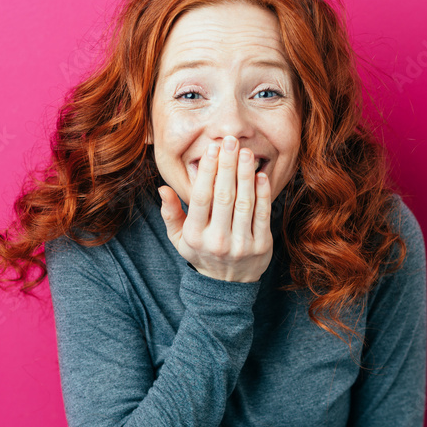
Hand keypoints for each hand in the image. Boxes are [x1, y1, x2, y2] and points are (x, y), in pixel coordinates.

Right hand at [158, 135, 273, 282]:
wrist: (226, 284)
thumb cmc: (201, 252)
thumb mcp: (179, 238)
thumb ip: (170, 213)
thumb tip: (163, 188)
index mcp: (196, 236)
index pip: (201, 198)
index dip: (208, 171)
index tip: (213, 149)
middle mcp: (217, 241)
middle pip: (224, 196)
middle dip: (228, 166)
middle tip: (231, 142)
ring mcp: (241, 245)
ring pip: (244, 203)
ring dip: (245, 175)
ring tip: (245, 153)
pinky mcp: (261, 246)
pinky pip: (262, 215)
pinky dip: (262, 193)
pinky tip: (259, 175)